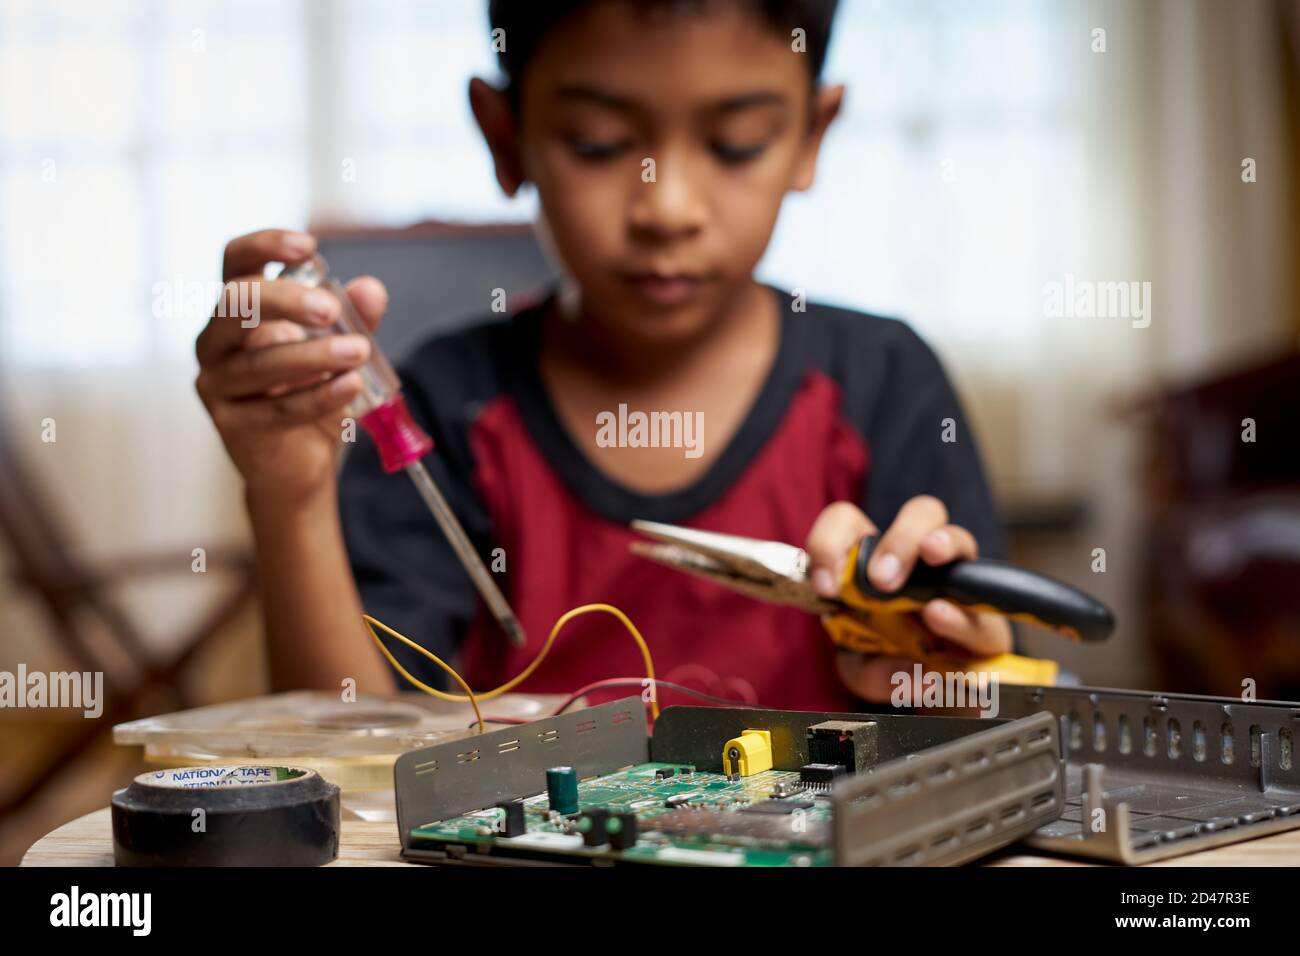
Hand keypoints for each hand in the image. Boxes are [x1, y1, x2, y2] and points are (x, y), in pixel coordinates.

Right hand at [195, 229, 387, 502]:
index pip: (235, 264)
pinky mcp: (231, 425)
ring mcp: (217, 384)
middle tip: (331, 309)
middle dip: (284, 301)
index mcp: (238, 312)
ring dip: (313, 356)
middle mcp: (215, 342)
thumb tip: (370, 288)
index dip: (264, 246)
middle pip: (235, 306)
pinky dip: (318, 397)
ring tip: (358, 352)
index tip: (309, 246)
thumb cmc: (310, 396)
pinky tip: (351, 386)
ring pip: (259, 363)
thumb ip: (354, 320)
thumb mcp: (338, 351)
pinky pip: (277, 408)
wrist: (298, 466)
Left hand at [804, 497, 1012, 701]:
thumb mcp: (863, 671)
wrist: (930, 688)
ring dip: (944, 544)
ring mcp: (957, 580)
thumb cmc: (887, 661)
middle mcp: (919, 561)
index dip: (830, 544)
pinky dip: (962, 617)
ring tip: (930, 567)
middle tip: (881, 580)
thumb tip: (913, 672)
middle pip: (921, 513)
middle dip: (901, 539)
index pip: (848, 522)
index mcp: (873, 559)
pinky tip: (941, 619)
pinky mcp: (986, 616)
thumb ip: (872, 671)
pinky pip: (984, 607)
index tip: (826, 586)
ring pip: (959, 540)